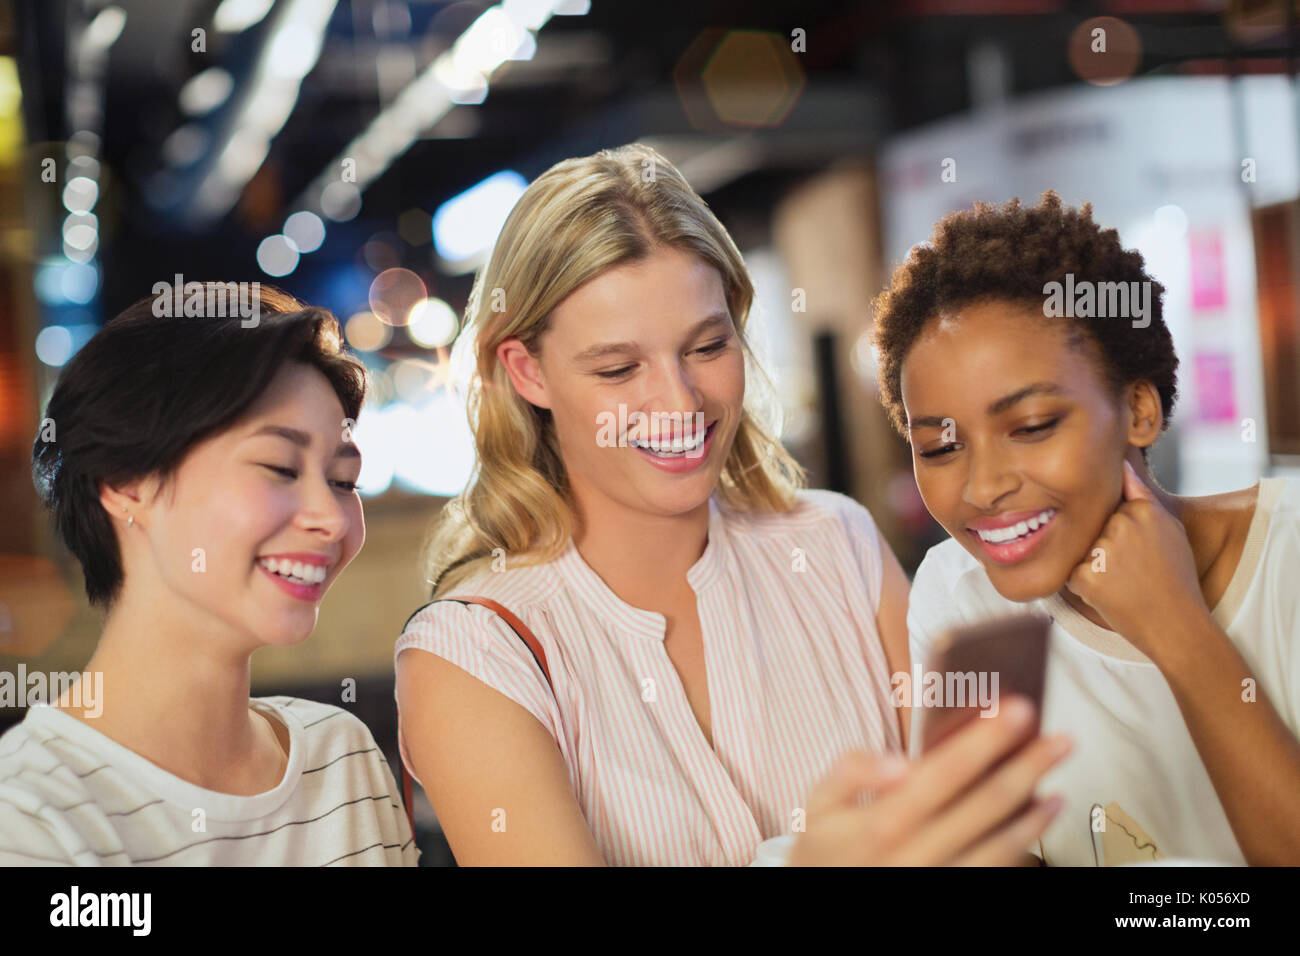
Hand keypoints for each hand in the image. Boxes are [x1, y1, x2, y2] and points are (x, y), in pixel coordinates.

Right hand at [786, 697, 1070, 865]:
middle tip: (1060, 739)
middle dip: (1027, 766)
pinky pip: (994, 871)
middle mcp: (913, 857)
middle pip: (984, 805)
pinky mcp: (949, 893)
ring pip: (1001, 845)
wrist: (821, 898)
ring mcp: (935, 880)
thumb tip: (898, 761)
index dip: (984, 740)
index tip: (1017, 710)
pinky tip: (1037, 817)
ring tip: (1059, 781)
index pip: (943, 772)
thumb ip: (852, 771)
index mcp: (880, 823)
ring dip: (1036, 811)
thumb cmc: (825, 845)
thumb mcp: (817, 803)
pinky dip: (1023, 843)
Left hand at [1065, 460, 1207, 654]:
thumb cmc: (1175, 577)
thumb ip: (1142, 496)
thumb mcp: (1169, 529)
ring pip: (1081, 550)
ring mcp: (1102, 550)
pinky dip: (1085, 585)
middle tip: (1132, 570)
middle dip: (1104, 547)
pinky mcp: (1085, 576)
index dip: (1120, 531)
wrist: (1175, 625)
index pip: (1110, 507)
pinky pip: (1072, 574)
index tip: (1139, 550)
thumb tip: (1121, 464)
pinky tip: (1111, 594)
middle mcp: (1121, 524)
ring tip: (1123, 582)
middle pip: (1092, 527)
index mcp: (1142, 510)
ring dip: (1093, 565)